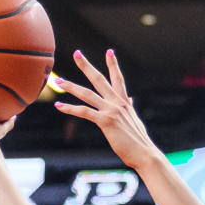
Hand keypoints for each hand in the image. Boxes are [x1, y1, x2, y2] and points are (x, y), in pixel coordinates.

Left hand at [53, 50, 159, 170]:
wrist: (145, 154)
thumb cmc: (138, 141)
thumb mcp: (134, 120)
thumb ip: (130, 108)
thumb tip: (130, 100)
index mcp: (125, 102)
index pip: (118, 78)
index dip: (113, 64)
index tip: (109, 51)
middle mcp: (118, 103)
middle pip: (100, 79)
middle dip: (87, 66)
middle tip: (77, 53)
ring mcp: (111, 111)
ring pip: (87, 94)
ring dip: (71, 86)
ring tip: (59, 80)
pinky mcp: (106, 122)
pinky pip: (84, 112)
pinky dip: (70, 108)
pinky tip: (59, 106)